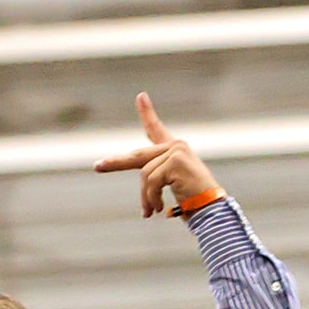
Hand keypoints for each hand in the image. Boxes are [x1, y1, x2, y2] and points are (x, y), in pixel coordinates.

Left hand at [94, 92, 221, 218]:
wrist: (211, 210)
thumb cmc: (194, 203)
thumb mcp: (172, 188)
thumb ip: (156, 181)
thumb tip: (143, 189)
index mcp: (174, 151)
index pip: (157, 130)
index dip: (148, 113)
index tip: (141, 96)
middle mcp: (176, 146)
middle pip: (138, 156)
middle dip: (116, 163)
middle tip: (97, 166)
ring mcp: (176, 151)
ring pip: (144, 174)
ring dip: (145, 197)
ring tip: (151, 212)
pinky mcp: (175, 160)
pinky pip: (150, 181)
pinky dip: (151, 198)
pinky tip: (159, 209)